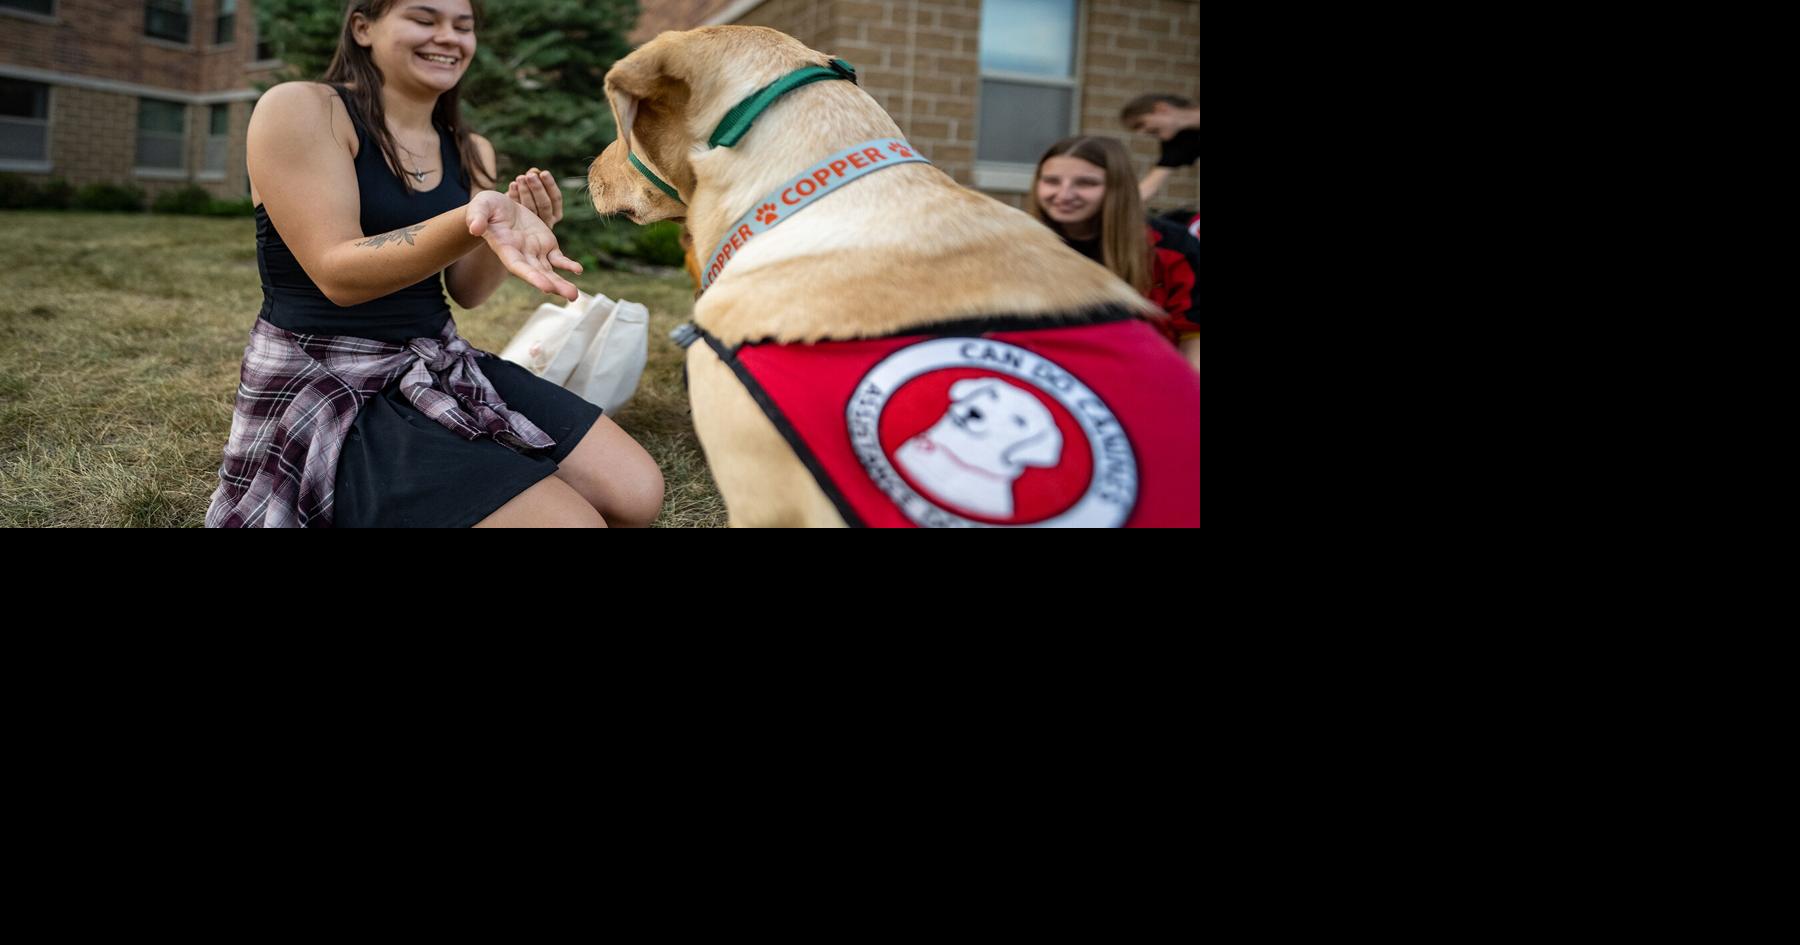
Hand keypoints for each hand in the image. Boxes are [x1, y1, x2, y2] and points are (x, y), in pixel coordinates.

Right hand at [466, 190, 581, 300]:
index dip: (532, 277)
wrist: (498, 206)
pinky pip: (558, 258)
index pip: (519, 267)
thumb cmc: (485, 208)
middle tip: (571, 296)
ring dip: (562, 283)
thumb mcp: (479, 207)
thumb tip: (474, 228)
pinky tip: (577, 270)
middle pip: (539, 274)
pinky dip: (567, 264)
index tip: (546, 287)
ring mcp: (535, 251)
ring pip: (550, 270)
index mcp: (505, 249)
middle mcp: (522, 255)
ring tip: (574, 296)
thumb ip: (477, 217)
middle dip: (554, 285)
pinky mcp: (546, 244)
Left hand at [507, 168, 564, 227]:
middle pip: (545, 205)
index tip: (544, 173)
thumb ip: (535, 178)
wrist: (509, 210)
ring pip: (532, 209)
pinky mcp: (520, 224)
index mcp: (555, 213)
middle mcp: (547, 221)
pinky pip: (519, 211)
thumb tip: (534, 171)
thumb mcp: (531, 186)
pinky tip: (513, 185)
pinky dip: (516, 196)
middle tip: (530, 176)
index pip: (556, 199)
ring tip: (520, 177)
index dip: (550, 185)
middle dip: (538, 189)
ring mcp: (533, 225)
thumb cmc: (525, 195)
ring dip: (526, 191)